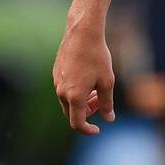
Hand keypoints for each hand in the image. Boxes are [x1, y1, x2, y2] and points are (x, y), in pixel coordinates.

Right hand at [53, 18, 114, 133]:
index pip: (77, 124)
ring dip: (82, 101)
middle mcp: (61, 92)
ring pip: (68, 101)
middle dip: (87, 112)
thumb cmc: (97, 56)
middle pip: (72, 114)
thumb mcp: (107, 81)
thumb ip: (107, 103)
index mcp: (74, 97)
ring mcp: (57, 82)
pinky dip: (75, 91)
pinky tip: (87, 78)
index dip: (87, 130)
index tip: (98, 129)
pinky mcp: (56, 73)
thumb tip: (108, 118)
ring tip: (96, 88)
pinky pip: (64, 89)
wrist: (82, 33)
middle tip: (101, 101)